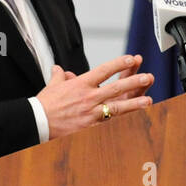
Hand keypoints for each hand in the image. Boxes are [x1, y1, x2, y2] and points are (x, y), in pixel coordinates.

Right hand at [35, 55, 152, 138]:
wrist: (38, 122)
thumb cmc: (44, 105)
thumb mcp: (52, 86)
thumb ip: (59, 76)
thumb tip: (59, 69)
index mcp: (80, 84)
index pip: (104, 70)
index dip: (119, 63)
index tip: (130, 59)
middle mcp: (88, 97)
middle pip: (115, 87)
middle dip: (133, 81)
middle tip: (147, 77)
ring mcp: (90, 112)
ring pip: (116, 106)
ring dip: (134, 103)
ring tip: (148, 100)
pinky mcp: (90, 126)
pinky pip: (109, 122)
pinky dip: (121, 120)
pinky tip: (132, 120)